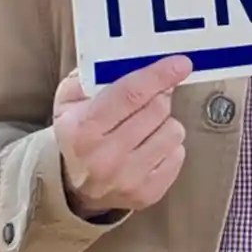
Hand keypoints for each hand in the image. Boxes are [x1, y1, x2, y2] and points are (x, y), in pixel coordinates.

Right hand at [52, 55, 192, 218]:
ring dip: (165, 123)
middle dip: (159, 96)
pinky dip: (169, 146)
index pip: (131, 94)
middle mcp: (106, 157)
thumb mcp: (70, 100)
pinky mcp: (148, 193)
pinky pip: (179, 154)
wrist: (76, 186)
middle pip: (157, 109)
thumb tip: (128, 58)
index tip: (180, 64)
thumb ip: (92, 74)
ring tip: (146, 126)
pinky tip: (150, 146)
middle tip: (151, 97)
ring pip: (173, 131)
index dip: (159, 75)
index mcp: (85, 129)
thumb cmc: (78, 133)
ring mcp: (128, 179)